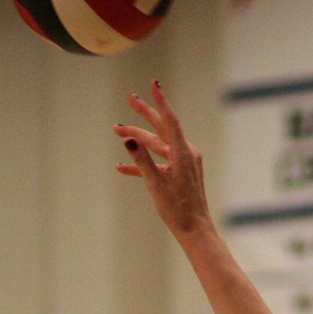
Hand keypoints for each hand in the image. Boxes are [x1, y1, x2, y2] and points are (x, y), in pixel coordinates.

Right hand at [115, 82, 212, 239]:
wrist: (195, 229)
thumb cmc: (177, 209)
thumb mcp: (155, 184)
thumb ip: (142, 161)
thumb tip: (129, 140)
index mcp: (183, 153)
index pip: (170, 120)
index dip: (160, 101)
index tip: (153, 84)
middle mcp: (186, 153)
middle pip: (162, 128)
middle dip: (144, 115)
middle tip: (129, 98)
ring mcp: (184, 163)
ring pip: (158, 145)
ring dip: (138, 141)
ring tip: (117, 132)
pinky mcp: (180, 173)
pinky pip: (160, 162)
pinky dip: (144, 162)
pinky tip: (122, 167)